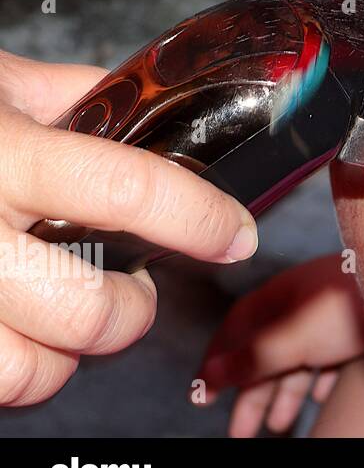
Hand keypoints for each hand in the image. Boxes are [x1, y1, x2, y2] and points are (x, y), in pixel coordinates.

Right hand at [0, 50, 259, 405]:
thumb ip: (73, 96)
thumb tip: (152, 102)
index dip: (199, 220)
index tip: (236, 233)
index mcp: (0, 155)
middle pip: (87, 313)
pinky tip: (14, 326)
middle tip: (136, 283)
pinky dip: (12, 368)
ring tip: (70, 313)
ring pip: (28, 372)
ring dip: (68, 354)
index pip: (127, 193)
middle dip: (134, 309)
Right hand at [198, 254, 363, 436]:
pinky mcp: (361, 327)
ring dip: (286, 394)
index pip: (237, 328)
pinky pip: (333, 359)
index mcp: (280, 295)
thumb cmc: (351, 305)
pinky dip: (323, 381)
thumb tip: (211, 374)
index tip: (202, 394)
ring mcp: (333, 315)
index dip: (219, 362)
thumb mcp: (294, 338)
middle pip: (268, 353)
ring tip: (279, 426)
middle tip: (240, 432)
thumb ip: (254, 358)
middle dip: (252, 394)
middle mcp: (304, 303)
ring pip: (300, 360)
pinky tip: (322, 400)